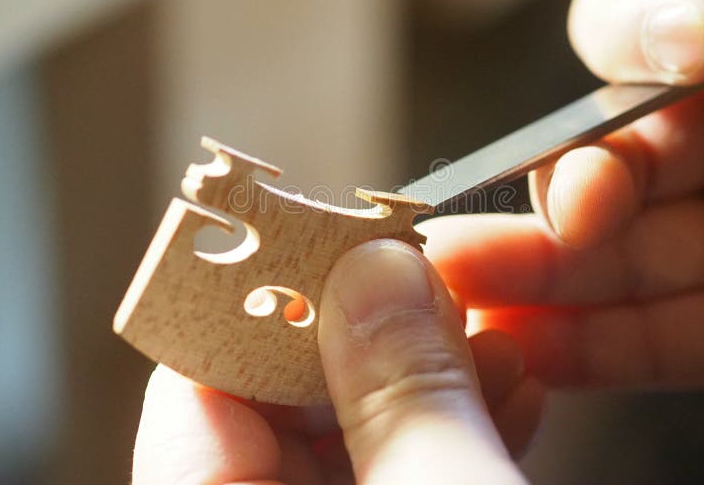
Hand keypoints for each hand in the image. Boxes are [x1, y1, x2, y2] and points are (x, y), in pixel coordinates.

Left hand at [131, 240, 542, 483]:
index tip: (317, 242)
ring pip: (357, 444)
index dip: (255, 306)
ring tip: (490, 333)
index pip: (191, 399)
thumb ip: (405, 394)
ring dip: (431, 380)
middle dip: (370, 337)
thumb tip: (378, 273)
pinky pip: (407, 476)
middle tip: (423, 280)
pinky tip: (512, 393)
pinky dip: (458, 435)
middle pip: (283, 414)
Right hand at [420, 0, 703, 396]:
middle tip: (467, 232)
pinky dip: (589, 350)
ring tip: (451, 295)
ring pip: (615, 261)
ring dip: (528, 280)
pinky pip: (663, 344)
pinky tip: (520, 347)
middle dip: (541, 197)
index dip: (628, 38)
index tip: (676, 58)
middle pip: (602, 160)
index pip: (643, 31)